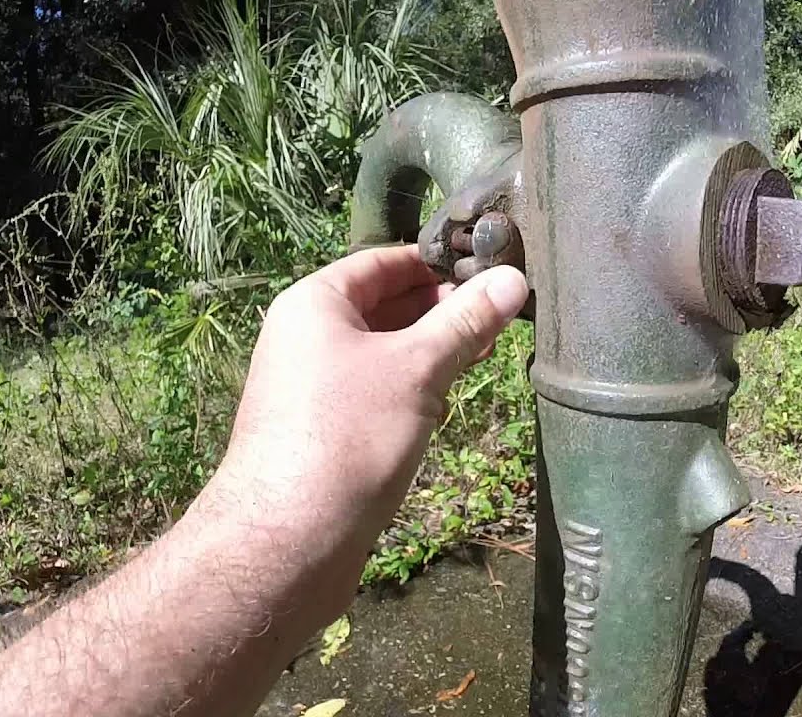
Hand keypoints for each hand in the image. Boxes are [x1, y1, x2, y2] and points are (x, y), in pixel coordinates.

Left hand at [191, 245, 528, 580]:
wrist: (288, 539)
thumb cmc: (349, 435)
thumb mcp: (418, 368)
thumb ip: (465, 322)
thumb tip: (513, 278)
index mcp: (315, 303)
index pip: (383, 262)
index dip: (437, 263)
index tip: (491, 269)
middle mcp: (305, 337)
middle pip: (383, 306)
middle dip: (440, 310)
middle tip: (500, 316)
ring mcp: (311, 386)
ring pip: (381, 353)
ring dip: (429, 352)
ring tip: (484, 354)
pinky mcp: (322, 430)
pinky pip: (373, 392)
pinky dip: (409, 390)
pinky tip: (443, 405)